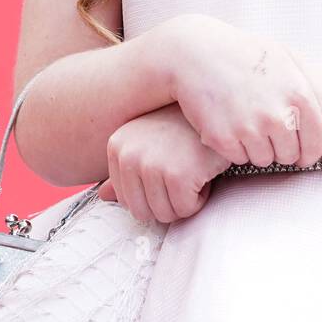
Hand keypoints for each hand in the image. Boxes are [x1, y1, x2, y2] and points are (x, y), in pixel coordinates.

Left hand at [97, 105, 230, 223]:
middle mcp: (129, 154)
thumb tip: (103, 196)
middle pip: (143, 213)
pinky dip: (200, 198)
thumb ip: (126, 171)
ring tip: (194, 172)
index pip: (126, 202)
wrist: (218, 106)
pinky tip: (204, 173)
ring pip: (166, 214)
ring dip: (186, 201)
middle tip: (184, 178)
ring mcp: (152, 163)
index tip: (169, 172)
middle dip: (168, 204)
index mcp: (117, 146)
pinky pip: (186, 208)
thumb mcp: (150, 143)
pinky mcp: (178, 173)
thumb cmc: (184, 128)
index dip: (153, 195)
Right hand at [165, 15, 321, 167]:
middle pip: (289, 157)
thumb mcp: (287, 60)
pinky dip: (234, 147)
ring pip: (264, 160)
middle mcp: (278, 115)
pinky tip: (228, 124)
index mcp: (299, 95)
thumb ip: (318, 95)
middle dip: (281, 149)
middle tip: (265, 130)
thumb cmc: (246, 53)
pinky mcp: (223, 139)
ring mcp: (250, 129)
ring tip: (245, 123)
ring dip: (257, 148)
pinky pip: (239, 159)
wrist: (195, 52)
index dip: (307, 152)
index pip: (315, 145)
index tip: (298, 150)